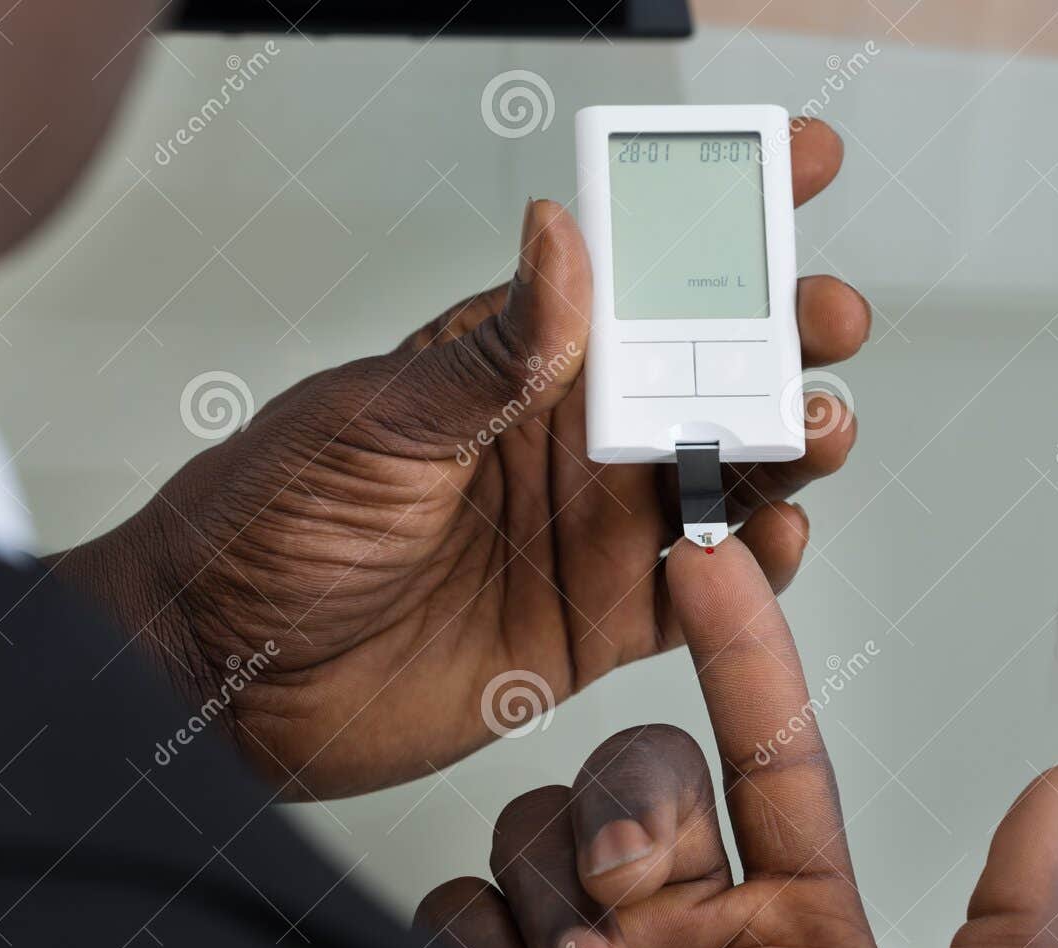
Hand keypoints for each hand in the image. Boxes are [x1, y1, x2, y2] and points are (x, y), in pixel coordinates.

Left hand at [53, 119, 868, 798]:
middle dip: (784, 332)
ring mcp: (590, 528)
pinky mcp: (598, 620)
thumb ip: (490, 353)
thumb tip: (563, 240)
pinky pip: (702, 589)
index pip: (635, 270)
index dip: (720, 213)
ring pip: (726, 473)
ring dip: (786, 447)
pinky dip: (752, 565)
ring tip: (818, 427)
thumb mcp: (377, 420)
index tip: (798, 164)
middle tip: (825, 317)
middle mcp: (568, 439)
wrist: (232, 674)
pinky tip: (774, 536)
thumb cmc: (269, 526)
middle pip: (708, 370)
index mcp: (516, 363)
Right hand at [414, 537, 1057, 947]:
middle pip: (633, 777)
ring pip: (541, 832)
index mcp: (792, 927)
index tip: (713, 565)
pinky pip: (463, 915)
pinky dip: (478, 938)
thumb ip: (1020, 934)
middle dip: (630, 808)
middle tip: (642, 891)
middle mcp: (684, 935)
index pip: (765, 749)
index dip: (742, 649)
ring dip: (556, 884)